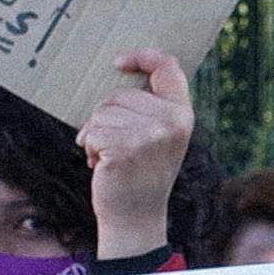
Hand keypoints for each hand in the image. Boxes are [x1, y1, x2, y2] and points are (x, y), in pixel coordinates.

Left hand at [80, 51, 193, 261]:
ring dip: (96, 135)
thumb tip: (120, 70)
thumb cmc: (141, 173)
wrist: (136, 217)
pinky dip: (90, 148)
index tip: (118, 62)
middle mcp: (171, 122)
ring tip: (111, 158)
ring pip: (102, 113)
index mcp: (183, 114)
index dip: (142, 57)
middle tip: (115, 145)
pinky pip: (92, 132)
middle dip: (106, 117)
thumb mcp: (159, 136)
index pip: (167, 67)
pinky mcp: (125, 148)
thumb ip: (152, 108)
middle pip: (119, 95)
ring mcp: (150, 135)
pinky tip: (104, 166)